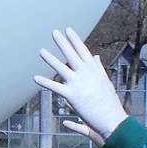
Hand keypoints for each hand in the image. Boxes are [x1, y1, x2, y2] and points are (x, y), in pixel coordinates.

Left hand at [34, 27, 128, 144]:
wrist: (111, 117)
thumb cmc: (109, 102)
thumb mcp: (104, 81)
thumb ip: (97, 68)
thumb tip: (95, 56)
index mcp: (94, 69)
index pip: (82, 50)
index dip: (74, 40)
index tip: (68, 30)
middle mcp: (86, 73)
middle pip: (71, 55)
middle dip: (62, 42)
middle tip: (54, 32)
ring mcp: (78, 83)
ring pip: (61, 68)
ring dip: (50, 59)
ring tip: (41, 50)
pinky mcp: (72, 95)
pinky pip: (55, 87)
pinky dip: (44, 82)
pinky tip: (35, 78)